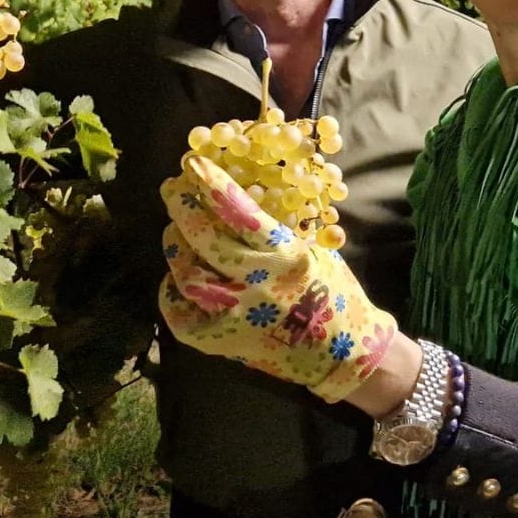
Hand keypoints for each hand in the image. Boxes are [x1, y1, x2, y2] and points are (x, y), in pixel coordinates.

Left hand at [158, 156, 397, 402]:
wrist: (345, 354)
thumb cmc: (333, 293)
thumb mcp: (313, 251)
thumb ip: (277, 229)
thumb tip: (235, 195)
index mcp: (287, 257)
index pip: (241, 213)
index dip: (213, 184)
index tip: (193, 163)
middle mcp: (260, 286)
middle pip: (206, 241)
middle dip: (183, 209)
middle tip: (172, 189)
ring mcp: (238, 318)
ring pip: (188, 276)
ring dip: (176, 248)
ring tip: (174, 231)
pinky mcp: (225, 344)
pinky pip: (182, 317)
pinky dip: (172, 294)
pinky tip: (176, 278)